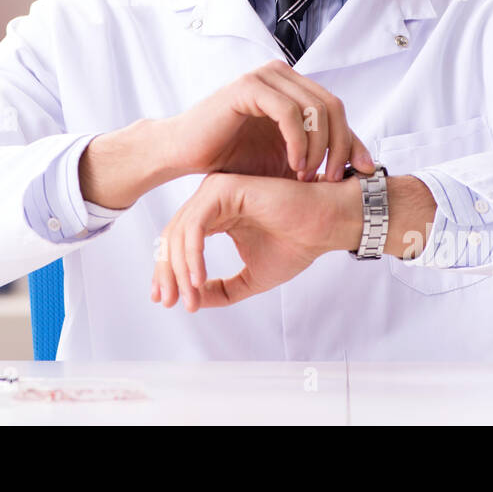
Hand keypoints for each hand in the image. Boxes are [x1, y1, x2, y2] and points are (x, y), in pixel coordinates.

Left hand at [150, 172, 359, 311]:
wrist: (325, 226)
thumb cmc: (295, 244)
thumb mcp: (250, 277)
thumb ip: (221, 290)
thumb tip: (193, 301)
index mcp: (214, 215)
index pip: (178, 243)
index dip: (168, 272)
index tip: (166, 301)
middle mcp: (210, 200)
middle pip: (172, 237)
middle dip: (167, 272)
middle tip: (168, 302)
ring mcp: (215, 191)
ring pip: (180, 232)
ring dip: (180, 269)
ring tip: (190, 296)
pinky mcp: (224, 189)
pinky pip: (196, 225)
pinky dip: (193, 254)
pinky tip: (198, 278)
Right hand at [158, 60, 374, 182]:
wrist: (184, 152)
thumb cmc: (232, 157)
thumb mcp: (286, 159)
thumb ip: (318, 154)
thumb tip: (365, 165)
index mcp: (292, 87)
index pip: (336, 108)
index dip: (353, 140)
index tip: (362, 172)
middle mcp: (281, 74)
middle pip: (333, 106)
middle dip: (339, 146)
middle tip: (331, 178)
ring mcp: (265, 77)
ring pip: (315, 108)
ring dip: (319, 147)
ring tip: (308, 175)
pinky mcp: (248, 87)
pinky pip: (289, 112)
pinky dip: (299, 141)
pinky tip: (294, 164)